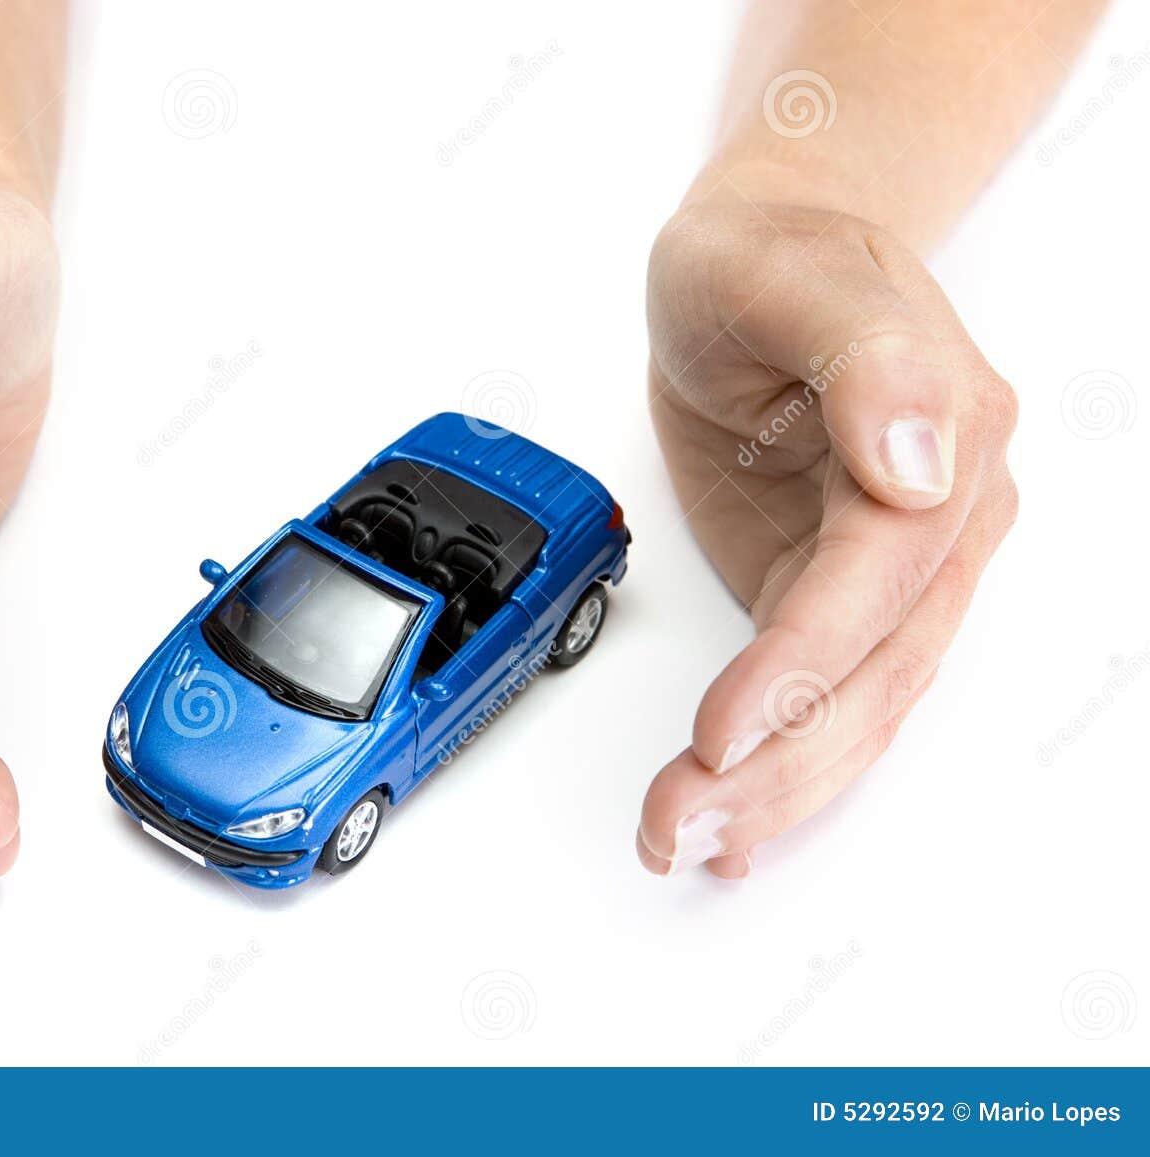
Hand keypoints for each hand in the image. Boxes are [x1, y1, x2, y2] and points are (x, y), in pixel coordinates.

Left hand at [636, 199, 1017, 878]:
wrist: (761, 257)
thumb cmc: (768, 253)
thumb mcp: (789, 272)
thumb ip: (865, 358)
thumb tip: (918, 468)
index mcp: (947, 437)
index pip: (879, 581)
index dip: (801, 665)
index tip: (725, 730)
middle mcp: (937, 517)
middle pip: (873, 672)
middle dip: (780, 761)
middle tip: (685, 821)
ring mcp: (892, 565)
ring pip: (853, 706)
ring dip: (775, 786)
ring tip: (686, 839)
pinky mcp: (835, 591)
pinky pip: (823, 695)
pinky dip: (783, 765)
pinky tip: (739, 825)